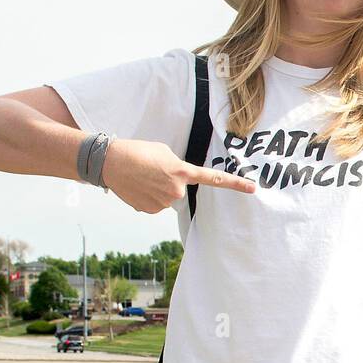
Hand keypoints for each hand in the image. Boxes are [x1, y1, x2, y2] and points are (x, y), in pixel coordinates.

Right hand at [100, 137, 255, 213]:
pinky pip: (156, 204)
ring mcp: (164, 203)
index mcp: (183, 172)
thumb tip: (178, 184)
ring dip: (157, 189)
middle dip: (170, 181)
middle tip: (152, 171)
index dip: (235, 183)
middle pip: (181, 190)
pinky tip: (137, 187)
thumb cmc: (138, 151)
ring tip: (142, 177)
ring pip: (168, 198)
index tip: (252, 188)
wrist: (110, 162)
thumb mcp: (164, 152)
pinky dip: (148, 197)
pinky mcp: (151, 211)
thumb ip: (178, 167)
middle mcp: (177, 191)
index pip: (214, 179)